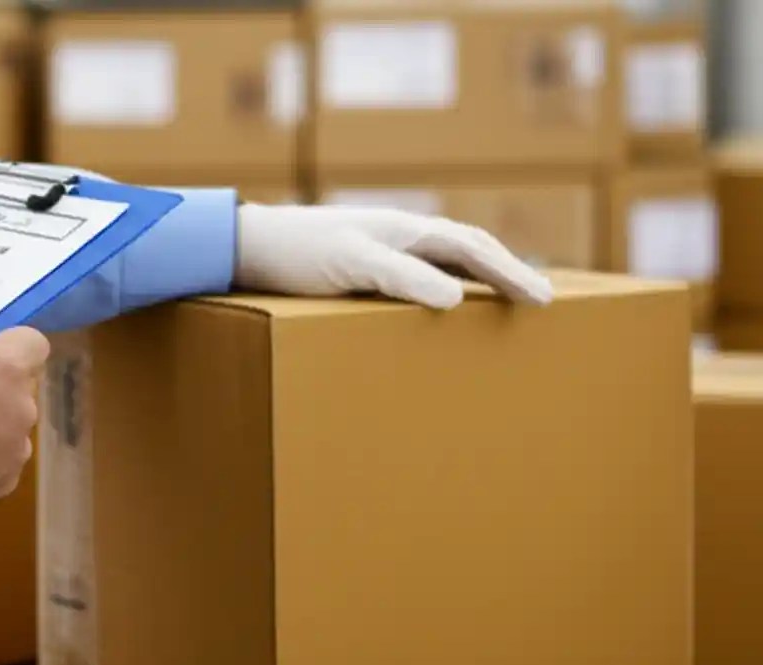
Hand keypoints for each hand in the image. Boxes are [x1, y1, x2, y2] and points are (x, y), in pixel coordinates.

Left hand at [235, 204, 553, 308]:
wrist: (246, 247)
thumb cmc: (297, 253)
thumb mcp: (352, 264)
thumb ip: (402, 277)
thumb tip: (458, 297)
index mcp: (407, 230)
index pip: (474, 249)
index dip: (512, 274)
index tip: (545, 299)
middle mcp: (400, 235)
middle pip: (467, 250)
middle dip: (506, 272)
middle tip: (540, 300)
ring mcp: (381, 248)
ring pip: (445, 260)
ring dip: (478, 277)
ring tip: (503, 300)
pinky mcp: (360, 267)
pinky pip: (417, 275)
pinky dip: (443, 286)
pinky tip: (440, 306)